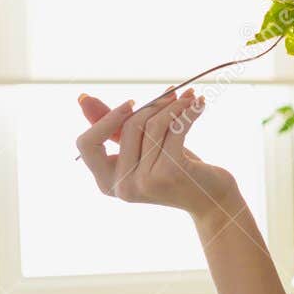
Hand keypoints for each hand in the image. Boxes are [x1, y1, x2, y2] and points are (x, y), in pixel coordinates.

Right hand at [75, 90, 234, 218]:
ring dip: (175, 105)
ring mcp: (145, 182)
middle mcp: (123, 187)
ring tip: (190, 97)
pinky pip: (174, 129)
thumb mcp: (141, 148)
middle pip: (128, 126)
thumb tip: (82, 97)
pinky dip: (188, 111)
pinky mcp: (170, 173)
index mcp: (107, 183)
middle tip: (174, 94)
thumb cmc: (175, 169)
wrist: (212, 199)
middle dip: (154, 105)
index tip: (131, 103)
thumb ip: (112, 127)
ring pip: (152, 125)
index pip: (86, 143)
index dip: (106, 119)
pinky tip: (199, 103)